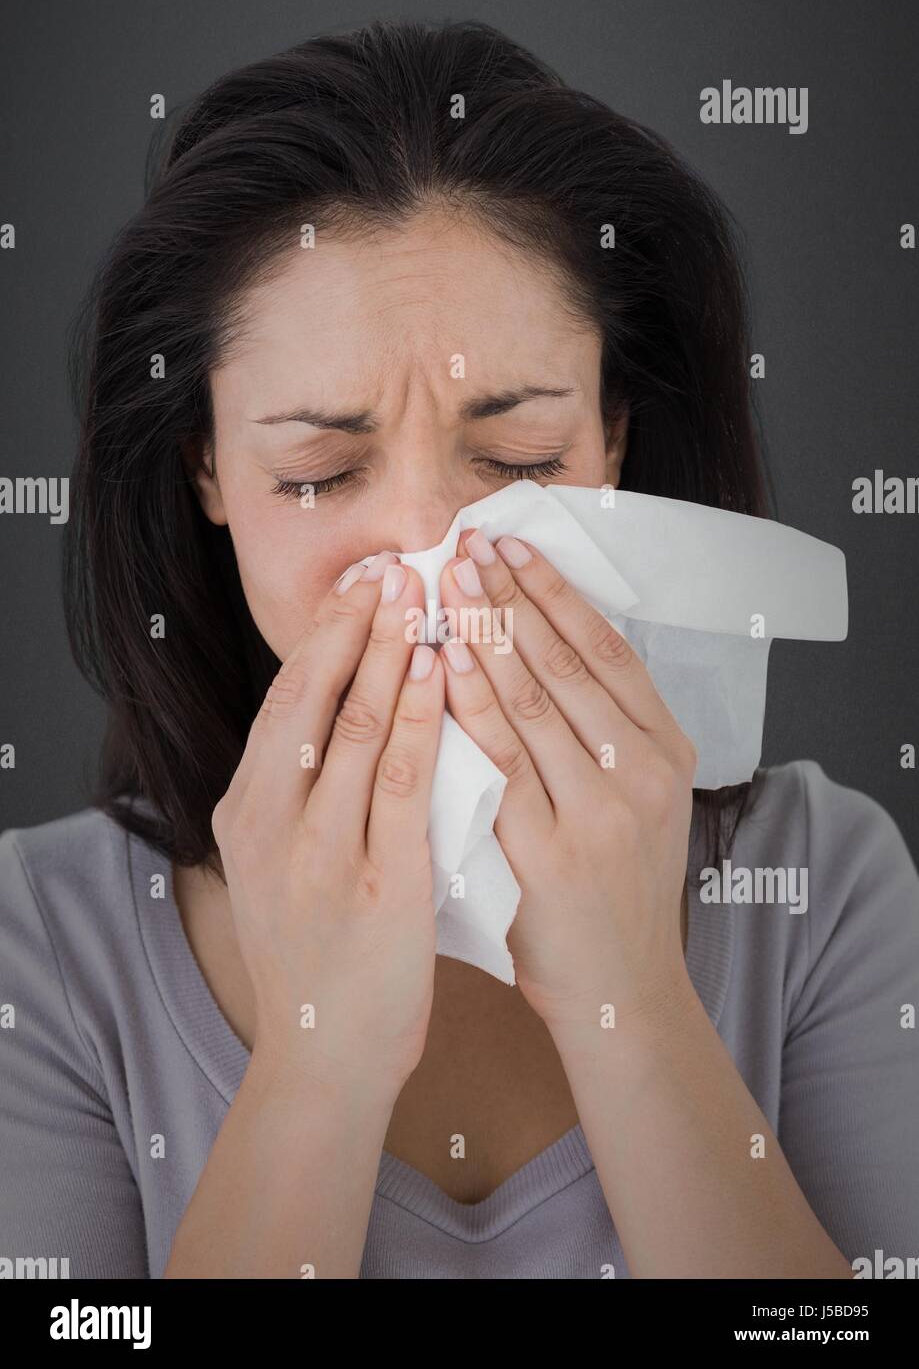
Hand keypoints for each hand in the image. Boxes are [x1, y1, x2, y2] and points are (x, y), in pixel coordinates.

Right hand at [211, 551, 443, 1103]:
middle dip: (359, 623)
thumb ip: (303, 792)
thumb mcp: (283, 863)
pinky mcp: (376, 883)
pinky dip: (424, 719)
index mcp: (246, 810)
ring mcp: (321, 852)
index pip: (287, 697)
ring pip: (359, 726)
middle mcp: (271, 822)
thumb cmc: (317, 954)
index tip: (362, 581)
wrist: (324, 1054)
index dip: (328, 633)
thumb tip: (341, 709)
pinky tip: (444, 673)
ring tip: (427, 594)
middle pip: (316, 696)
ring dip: (395, 652)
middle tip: (397, 563)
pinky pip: (404, 783)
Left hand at [437, 526, 696, 1029]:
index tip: (511, 543)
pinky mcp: (552, 850)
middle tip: (465, 543)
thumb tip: (536, 649)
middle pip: (569, 661)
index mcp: (669, 749)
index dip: (555, 590)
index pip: (607, 647)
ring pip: (535, 699)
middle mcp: (645, 771)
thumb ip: (602, 735)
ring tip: (448, 583)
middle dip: (512, 594)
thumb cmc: (616, 891)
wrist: (624, 993)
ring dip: (486, 632)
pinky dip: (469, 704)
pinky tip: (441, 662)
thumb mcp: (636, 802)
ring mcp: (601, 811)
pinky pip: (501, 760)